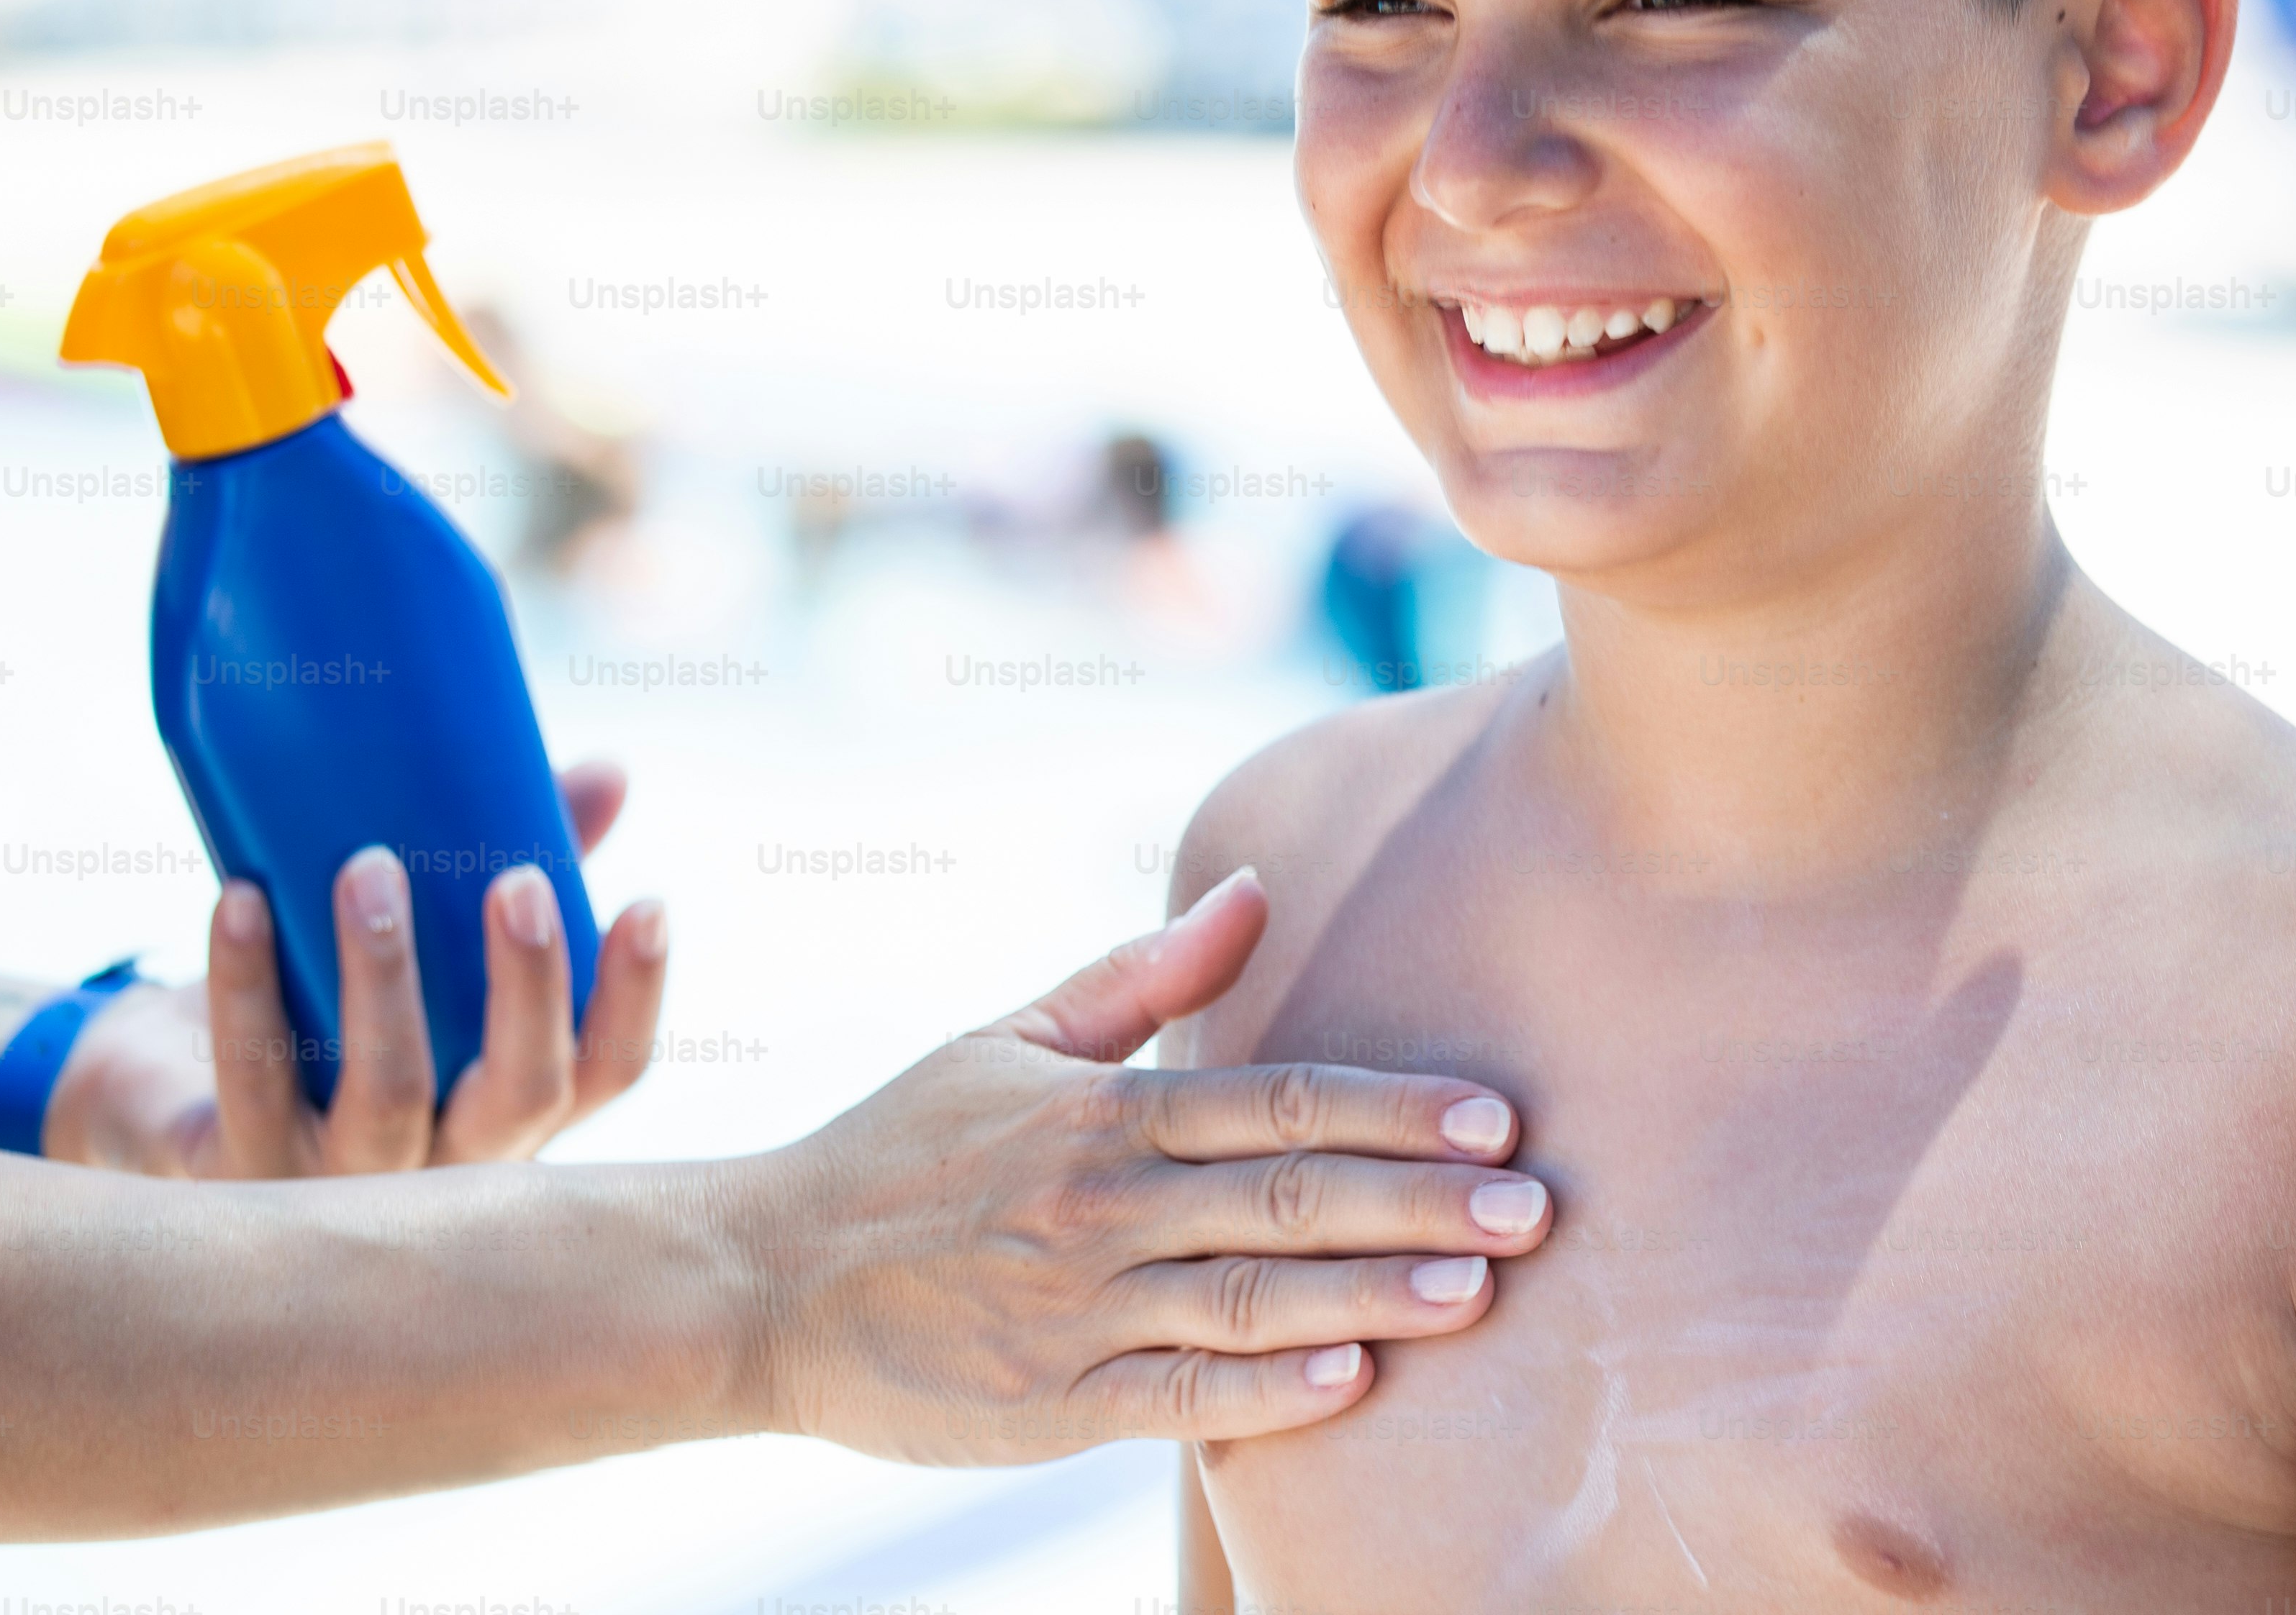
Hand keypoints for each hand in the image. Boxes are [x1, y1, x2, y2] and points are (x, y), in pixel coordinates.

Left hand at [51, 760, 672, 1177]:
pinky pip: (251, 1074)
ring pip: (389, 1094)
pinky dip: (245, 982)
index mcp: (502, 1105)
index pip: (606, 1073)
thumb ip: (521, 861)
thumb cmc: (324, 1005)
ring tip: (369, 866)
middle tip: (517, 880)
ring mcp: (339, 1179)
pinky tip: (241, 900)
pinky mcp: (235, 1167)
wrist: (160, 1090)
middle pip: (523, 1096)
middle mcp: (443, 1161)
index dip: (635, 999)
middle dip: (528, 987)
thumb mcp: (426, 940)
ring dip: (384, 975)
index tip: (647, 902)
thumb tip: (611, 771)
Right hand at [729, 866, 1553, 1460]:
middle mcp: (1102, 1203)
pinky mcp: (1052, 1407)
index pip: (1278, 1099)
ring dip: (1374, 1292)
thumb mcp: (1011, 1039)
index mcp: (1104, 1111)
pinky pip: (1180, 1401)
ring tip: (1481, 1291)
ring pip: (1253, 1298)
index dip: (1394, 1106)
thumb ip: (1144, 978)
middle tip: (1539, 1206)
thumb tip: (1255, 888)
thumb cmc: (900, 1152)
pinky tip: (1355, 1382)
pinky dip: (1270, 1393)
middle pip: (1289, 1194)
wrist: (756, 1280)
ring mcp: (1079, 1308)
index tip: (1497, 1115)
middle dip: (1424, 1199)